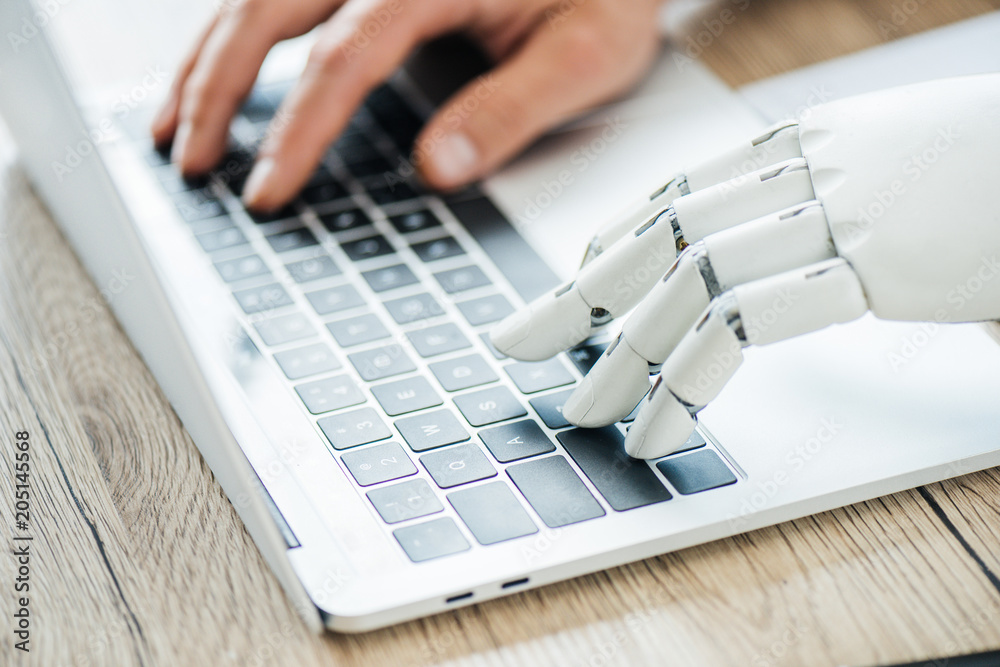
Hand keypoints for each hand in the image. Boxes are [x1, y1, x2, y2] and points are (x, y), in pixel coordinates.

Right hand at [151, 0, 662, 209]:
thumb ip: (511, 109)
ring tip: (173, 126)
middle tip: (190, 163)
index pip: (345, 58)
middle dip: (218, 91)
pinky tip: (217, 69)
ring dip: (207, 59)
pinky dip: (235, 35)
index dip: (297, 129)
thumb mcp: (585, 56)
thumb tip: (438, 168)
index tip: (267, 189)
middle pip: (270, 10)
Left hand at [490, 74, 999, 458]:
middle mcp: (808, 162)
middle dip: (580, 293)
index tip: (577, 289)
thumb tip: (805, 273)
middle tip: (518, 343)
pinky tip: (660, 424)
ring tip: (581, 409)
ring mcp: (836, 203)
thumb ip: (837, 229)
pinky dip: (688, 378)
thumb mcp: (909, 188)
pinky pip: (739, 320)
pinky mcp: (870, 254)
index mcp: (811, 140)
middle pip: (658, 227)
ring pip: (682, 277)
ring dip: (623, 351)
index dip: (616, 244)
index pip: (680, 190)